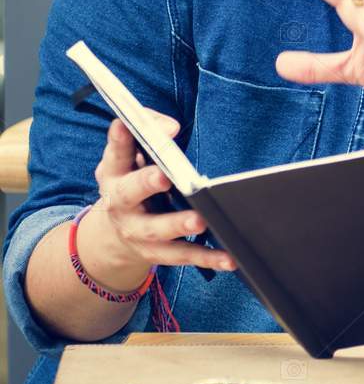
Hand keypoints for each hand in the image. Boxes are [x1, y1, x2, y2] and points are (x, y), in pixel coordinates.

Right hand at [78, 115, 233, 289]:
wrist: (114, 236)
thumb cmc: (132, 183)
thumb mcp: (129, 159)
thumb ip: (147, 132)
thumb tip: (168, 127)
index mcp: (113, 175)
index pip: (114, 153)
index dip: (119, 139)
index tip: (126, 125)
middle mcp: (119, 204)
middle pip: (129, 193)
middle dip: (146, 183)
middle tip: (163, 176)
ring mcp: (136, 231)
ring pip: (156, 230)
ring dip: (178, 225)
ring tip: (200, 220)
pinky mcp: (156, 253)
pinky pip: (182, 256)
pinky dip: (207, 257)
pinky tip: (229, 258)